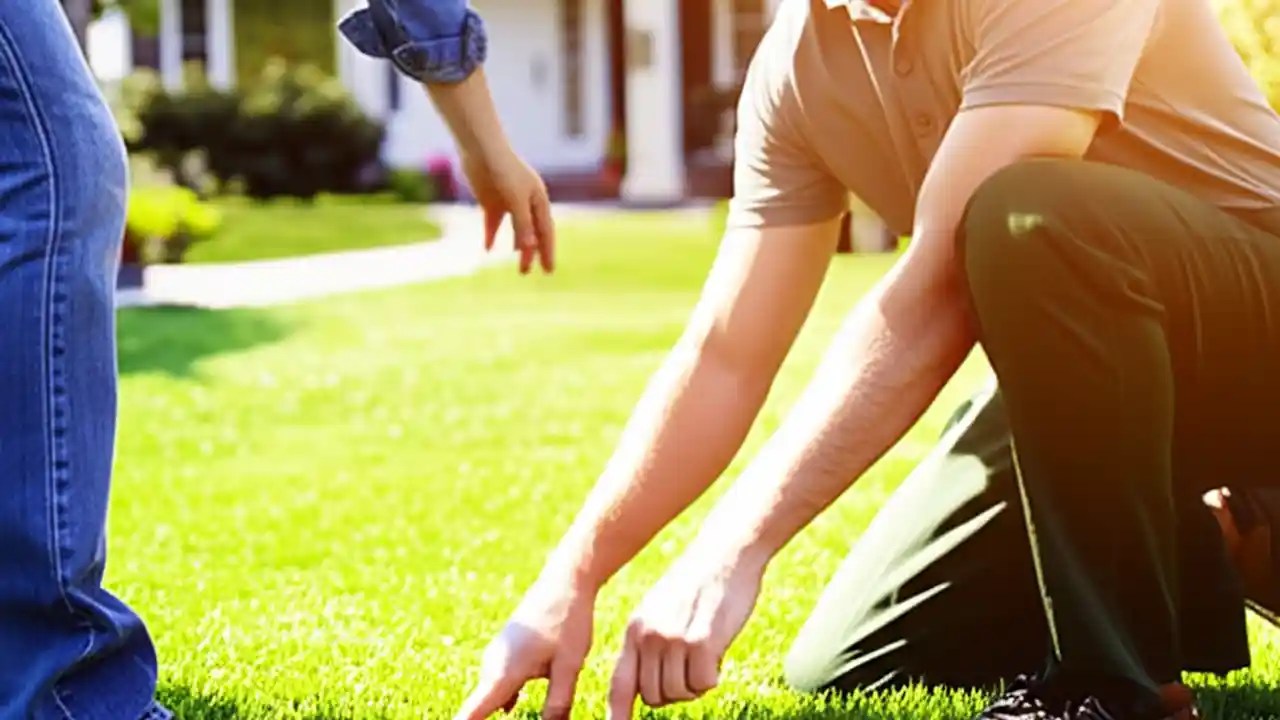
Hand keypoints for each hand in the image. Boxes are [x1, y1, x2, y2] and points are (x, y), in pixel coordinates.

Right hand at [455, 578, 594, 719]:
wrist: (565, 580)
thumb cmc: (568, 621)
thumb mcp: (570, 667)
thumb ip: (557, 705)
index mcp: (503, 673)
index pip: (472, 714)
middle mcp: (492, 666)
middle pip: (478, 710)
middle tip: (507, 717)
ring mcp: (497, 658)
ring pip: (490, 698)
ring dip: (489, 716)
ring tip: (508, 714)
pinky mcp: (506, 654)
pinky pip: (499, 686)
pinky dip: (502, 702)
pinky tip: (513, 712)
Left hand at [462, 147, 554, 274]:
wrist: (481, 149)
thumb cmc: (503, 171)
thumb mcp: (515, 200)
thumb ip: (522, 224)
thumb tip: (529, 248)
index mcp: (539, 200)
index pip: (546, 231)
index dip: (548, 251)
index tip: (548, 270)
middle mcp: (526, 202)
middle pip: (532, 233)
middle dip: (531, 253)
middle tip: (526, 272)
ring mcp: (508, 202)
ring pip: (515, 230)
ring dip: (516, 247)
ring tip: (518, 267)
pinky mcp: (491, 201)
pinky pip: (493, 224)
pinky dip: (491, 235)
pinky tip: (487, 248)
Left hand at [607, 551, 765, 718]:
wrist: (725, 553)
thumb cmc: (698, 585)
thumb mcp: (661, 610)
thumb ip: (650, 644)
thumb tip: (648, 690)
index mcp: (635, 630)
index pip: (620, 685)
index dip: (617, 715)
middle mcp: (649, 637)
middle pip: (655, 697)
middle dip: (675, 692)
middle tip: (693, 667)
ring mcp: (674, 640)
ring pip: (681, 694)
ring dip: (696, 683)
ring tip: (706, 653)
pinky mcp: (701, 641)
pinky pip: (705, 684)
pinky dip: (714, 675)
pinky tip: (717, 650)